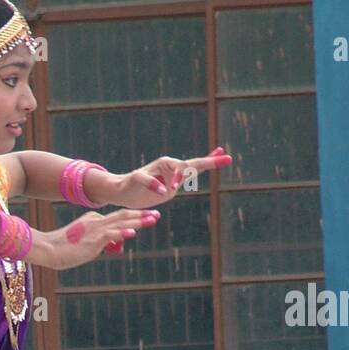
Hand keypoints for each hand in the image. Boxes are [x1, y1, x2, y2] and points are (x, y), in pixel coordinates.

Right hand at [33, 208, 161, 271]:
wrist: (48, 249)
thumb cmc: (63, 250)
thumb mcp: (85, 244)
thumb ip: (101, 243)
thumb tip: (115, 245)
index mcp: (94, 221)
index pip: (117, 218)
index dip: (134, 217)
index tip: (147, 217)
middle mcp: (96, 222)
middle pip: (123, 216)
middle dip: (141, 215)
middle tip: (156, 214)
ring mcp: (94, 230)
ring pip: (120, 222)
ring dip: (138, 221)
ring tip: (152, 219)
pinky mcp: (91, 239)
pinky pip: (109, 235)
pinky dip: (121, 233)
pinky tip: (132, 233)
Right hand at [107, 147, 233, 206]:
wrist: (121, 192)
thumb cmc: (145, 193)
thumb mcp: (167, 191)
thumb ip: (180, 182)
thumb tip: (188, 176)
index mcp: (174, 173)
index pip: (195, 165)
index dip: (211, 161)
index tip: (226, 156)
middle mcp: (165, 167)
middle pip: (187, 164)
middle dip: (205, 162)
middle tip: (224, 157)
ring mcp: (151, 171)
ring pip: (171, 168)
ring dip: (178, 177)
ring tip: (173, 190)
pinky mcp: (137, 177)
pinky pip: (148, 180)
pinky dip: (155, 184)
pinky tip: (163, 191)